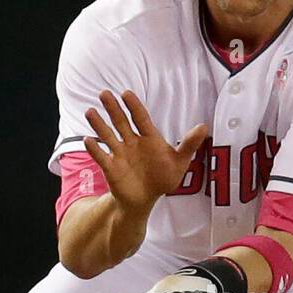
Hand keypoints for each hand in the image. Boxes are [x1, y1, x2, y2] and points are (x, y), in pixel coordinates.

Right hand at [83, 90, 208, 216]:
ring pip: (108, 136)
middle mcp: (131, 142)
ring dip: (99, 124)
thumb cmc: (162, 178)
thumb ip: (189, 145)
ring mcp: (120, 154)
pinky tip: (89, 140)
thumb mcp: (179, 162)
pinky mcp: (111, 168)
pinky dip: (95, 149)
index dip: (134, 106)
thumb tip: (203, 127)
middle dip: (113, 108)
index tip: (126, 93)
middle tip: (104, 93)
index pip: (140, 118)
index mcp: (148, 137)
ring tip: (90, 112)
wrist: (146, 198)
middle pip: (121, 122)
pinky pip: (102, 157)